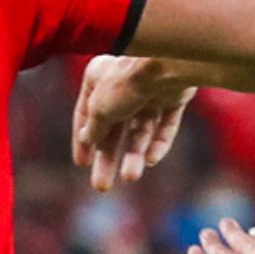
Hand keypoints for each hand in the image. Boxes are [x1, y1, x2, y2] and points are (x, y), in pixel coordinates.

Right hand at [71, 55, 196, 190]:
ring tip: (130, 176)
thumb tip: (89, 139)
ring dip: (134, 154)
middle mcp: (123, 84)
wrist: (167, 67)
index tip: (81, 163)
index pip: (85, 113)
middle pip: (114, 127)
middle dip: (108, 157)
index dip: (83, 140)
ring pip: (140, 130)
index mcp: (98, 78)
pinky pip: (164, 126)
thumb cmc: (126, 83)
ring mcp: (150, 91)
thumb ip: (94, 127)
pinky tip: (150, 160)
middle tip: (101, 186)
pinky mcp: (174, 97)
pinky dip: (158, 144)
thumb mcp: (100, 109)